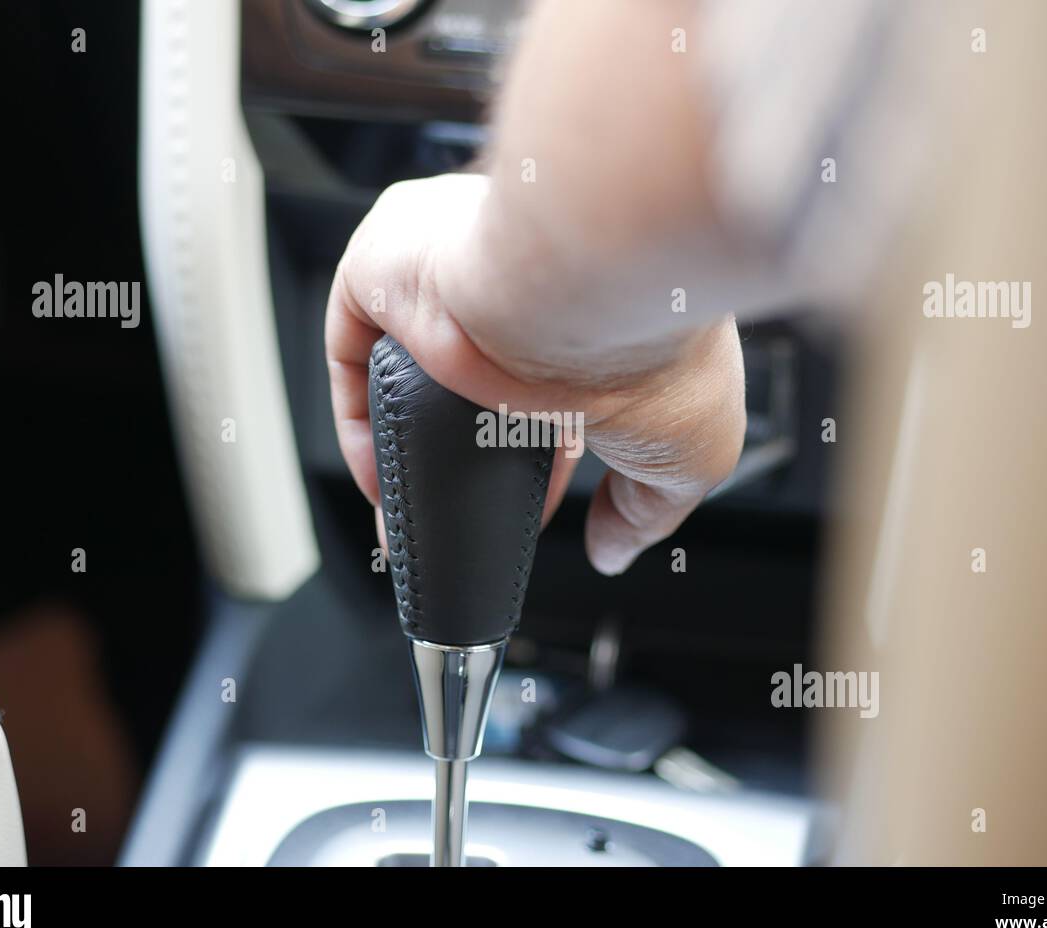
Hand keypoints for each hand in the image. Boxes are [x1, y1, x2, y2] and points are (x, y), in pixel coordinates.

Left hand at [325, 174, 745, 575]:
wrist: (600, 288)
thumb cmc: (665, 351)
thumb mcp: (690, 457)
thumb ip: (647, 511)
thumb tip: (615, 549)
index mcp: (601, 300)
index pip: (554, 385)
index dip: (542, 462)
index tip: (534, 516)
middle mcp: (524, 273)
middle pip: (478, 382)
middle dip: (470, 464)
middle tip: (471, 527)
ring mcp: (454, 259)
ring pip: (414, 365)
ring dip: (410, 450)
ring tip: (413, 523)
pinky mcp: (389, 259)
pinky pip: (357, 348)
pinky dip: (363, 419)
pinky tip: (386, 480)